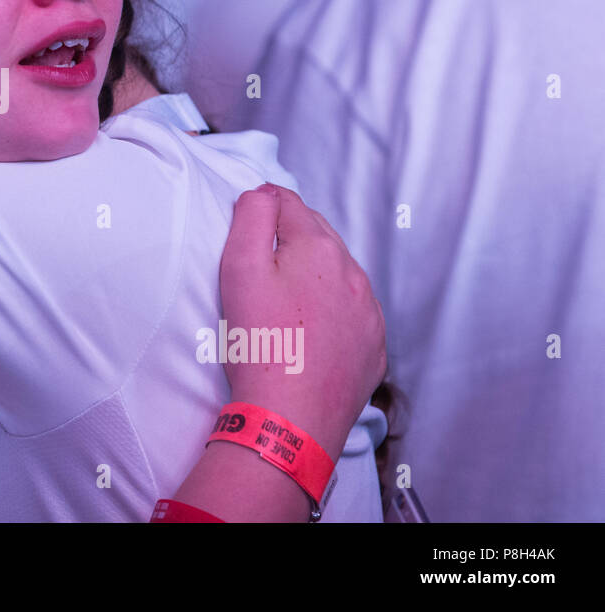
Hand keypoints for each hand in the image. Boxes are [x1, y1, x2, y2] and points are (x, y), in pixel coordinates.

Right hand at [217, 183, 386, 458]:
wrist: (290, 419)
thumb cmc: (260, 344)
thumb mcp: (239, 269)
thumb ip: (250, 217)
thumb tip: (262, 193)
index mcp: (319, 248)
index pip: (288, 203)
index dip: (262, 204)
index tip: (245, 216)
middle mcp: (353, 274)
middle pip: (318, 234)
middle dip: (290, 235)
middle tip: (259, 255)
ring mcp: (370, 312)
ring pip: (339, 273)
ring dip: (314, 272)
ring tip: (283, 295)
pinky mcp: (373, 346)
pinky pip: (354, 312)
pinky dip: (332, 309)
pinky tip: (307, 328)